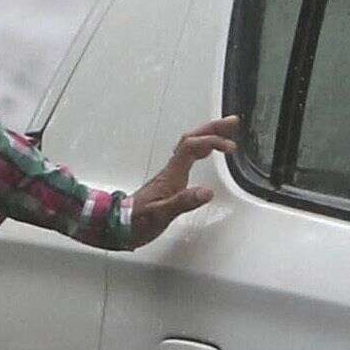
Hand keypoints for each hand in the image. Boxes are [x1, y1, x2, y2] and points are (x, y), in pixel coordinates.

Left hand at [127, 117, 244, 231]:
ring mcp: (170, 174)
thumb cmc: (136, 222)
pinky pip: (188, 156)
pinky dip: (201, 148)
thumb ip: (183, 202)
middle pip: (191, 140)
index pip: (192, 147)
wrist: (117, 226)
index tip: (230, 148)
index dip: (211, 142)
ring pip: (189, 145)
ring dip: (207, 135)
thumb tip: (207, 192)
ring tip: (226, 132)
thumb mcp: (160, 215)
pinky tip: (207, 152)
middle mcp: (171, 170)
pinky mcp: (170, 181)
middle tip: (232, 122)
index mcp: (171, 175)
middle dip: (212, 129)